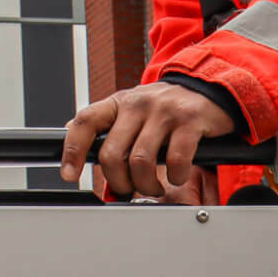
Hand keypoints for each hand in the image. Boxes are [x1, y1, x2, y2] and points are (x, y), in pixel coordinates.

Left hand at [60, 82, 235, 201]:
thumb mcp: (131, 107)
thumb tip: (69, 131)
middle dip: (117, 181)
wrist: (208, 87)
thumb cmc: (166, 105)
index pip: (85, 122)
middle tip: (128, 188)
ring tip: (153, 187)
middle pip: (112, 153)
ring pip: (140, 161)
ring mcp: (164, 111)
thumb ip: (106, 121)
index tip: (69, 174)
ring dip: (145, 184)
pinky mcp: (190, 121)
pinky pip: (176, 160)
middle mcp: (138, 104)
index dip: (72, 150)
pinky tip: (176, 175)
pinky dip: (175, 176)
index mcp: (119, 102)